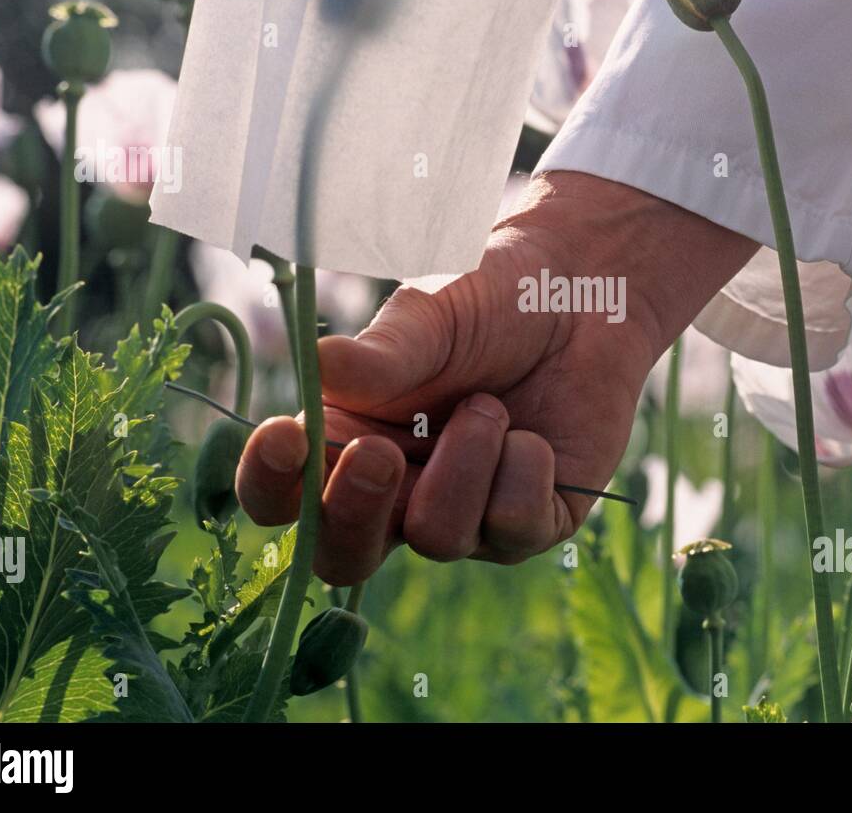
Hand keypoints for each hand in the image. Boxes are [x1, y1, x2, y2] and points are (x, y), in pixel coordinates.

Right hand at [234, 170, 756, 583]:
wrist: (580, 294)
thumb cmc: (487, 300)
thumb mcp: (427, 319)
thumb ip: (379, 355)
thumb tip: (317, 365)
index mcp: (347, 443)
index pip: (283, 497)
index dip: (270, 485)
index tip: (284, 438)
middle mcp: (398, 493)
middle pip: (345, 556)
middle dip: (355, 512)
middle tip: (380, 452)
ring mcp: (465, 515)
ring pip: (438, 537)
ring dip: (463, 465)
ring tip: (489, 404)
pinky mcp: (532, 520)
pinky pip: (513, 528)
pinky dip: (522, 473)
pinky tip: (533, 435)